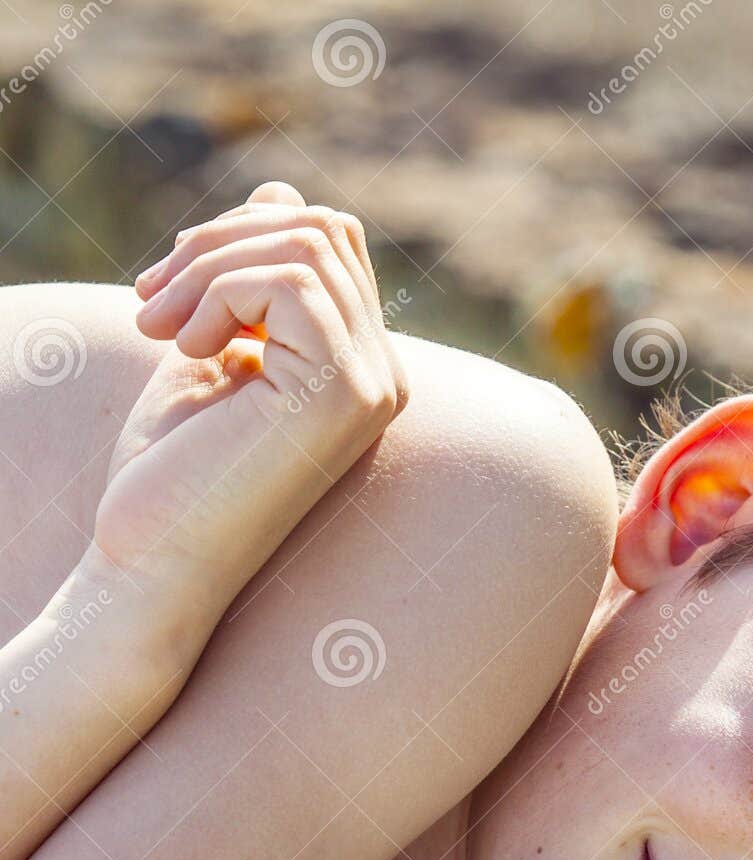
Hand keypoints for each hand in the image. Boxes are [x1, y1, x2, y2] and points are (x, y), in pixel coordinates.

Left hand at [95, 182, 407, 603]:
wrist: (157, 560)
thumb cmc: (173, 472)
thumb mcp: (214, 347)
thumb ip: (251, 280)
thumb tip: (283, 189)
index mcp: (360, 371)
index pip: (329, 242)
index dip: (241, 235)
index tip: (167, 292)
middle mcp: (384, 378)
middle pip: (320, 227)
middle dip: (219, 240)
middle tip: (151, 301)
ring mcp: (374, 386)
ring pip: (304, 242)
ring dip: (206, 266)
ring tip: (157, 326)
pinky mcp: (346, 392)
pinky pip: (289, 279)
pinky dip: (217, 294)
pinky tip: (187, 350)